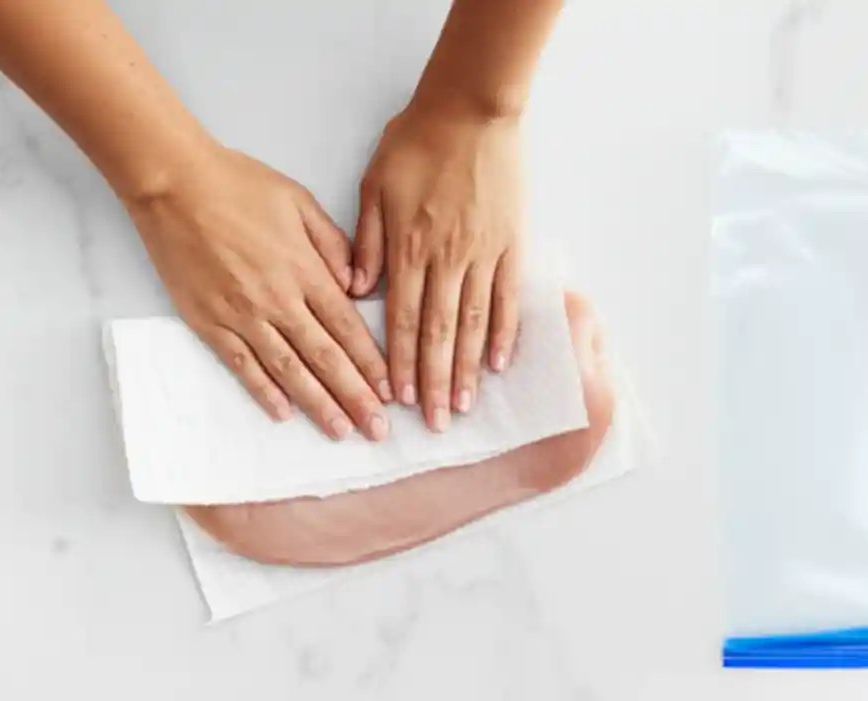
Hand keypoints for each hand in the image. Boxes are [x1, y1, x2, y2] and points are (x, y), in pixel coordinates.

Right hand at [126, 143, 392, 440]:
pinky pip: (242, 364)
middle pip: (324, 356)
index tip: (390, 391)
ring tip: (340, 431)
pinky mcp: (208, 321)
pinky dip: (263, 390)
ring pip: (288, 368)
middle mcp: (277, 299)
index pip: (347, 326)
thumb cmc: (237, 184)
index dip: (370, 362)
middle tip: (376, 430)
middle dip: (354, 396)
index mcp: (304, 269)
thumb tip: (357, 285)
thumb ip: (333, 244)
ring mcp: (241, 314)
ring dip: (317, 403)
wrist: (173, 183)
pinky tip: (283, 412)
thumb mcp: (300, 200)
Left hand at [351, 102, 522, 431]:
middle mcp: (444, 259)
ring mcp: (482, 254)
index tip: (399, 400)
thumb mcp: (373, 185)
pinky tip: (500, 363)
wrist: (470, 109)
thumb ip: (365, 241)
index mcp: (407, 248)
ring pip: (472, 323)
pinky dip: (504, 332)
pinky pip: (507, 297)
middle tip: (435, 425)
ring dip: (468, 369)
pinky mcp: (511, 243)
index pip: (401, 320)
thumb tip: (357, 289)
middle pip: (438, 333)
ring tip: (466, 406)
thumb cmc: (417, 142)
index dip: (400, 363)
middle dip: (435, 383)